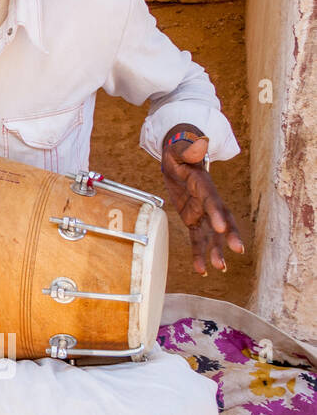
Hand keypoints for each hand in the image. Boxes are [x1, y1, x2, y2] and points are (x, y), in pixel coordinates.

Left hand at [160, 128, 245, 273]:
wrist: (177, 160)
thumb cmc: (179, 153)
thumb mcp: (179, 149)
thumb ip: (188, 149)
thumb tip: (200, 144)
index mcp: (203, 185)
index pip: (212, 200)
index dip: (217, 213)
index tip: (221, 227)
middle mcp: (207, 201)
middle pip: (221, 220)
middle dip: (228, 236)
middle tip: (235, 252)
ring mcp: (202, 212)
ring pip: (211, 234)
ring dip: (215, 251)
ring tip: (219, 268)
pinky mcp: (193, 220)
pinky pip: (197, 239)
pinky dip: (199, 254)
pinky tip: (201, 271)